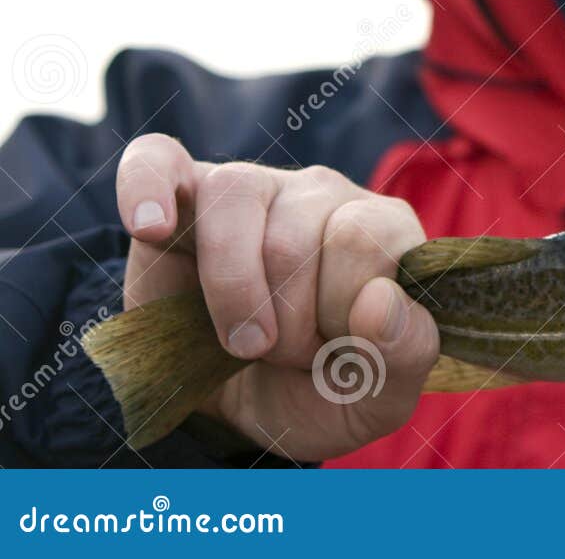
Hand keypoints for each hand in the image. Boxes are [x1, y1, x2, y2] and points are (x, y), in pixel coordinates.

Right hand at [115, 133, 438, 460]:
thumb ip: (406, 351)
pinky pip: (158, 162)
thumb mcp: (379, 396)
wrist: (245, 413)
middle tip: (283, 351)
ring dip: (230, 293)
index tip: (335, 348)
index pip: (366, 240)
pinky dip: (148, 190)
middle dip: (285, 322)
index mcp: (383, 229)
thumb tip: (380, 301)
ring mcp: (254, 187)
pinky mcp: (183, 196)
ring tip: (239, 341)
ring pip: (234, 200)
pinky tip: (151, 226)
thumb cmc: (321, 389)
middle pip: (297, 236)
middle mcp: (324, 194)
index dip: (341, 311)